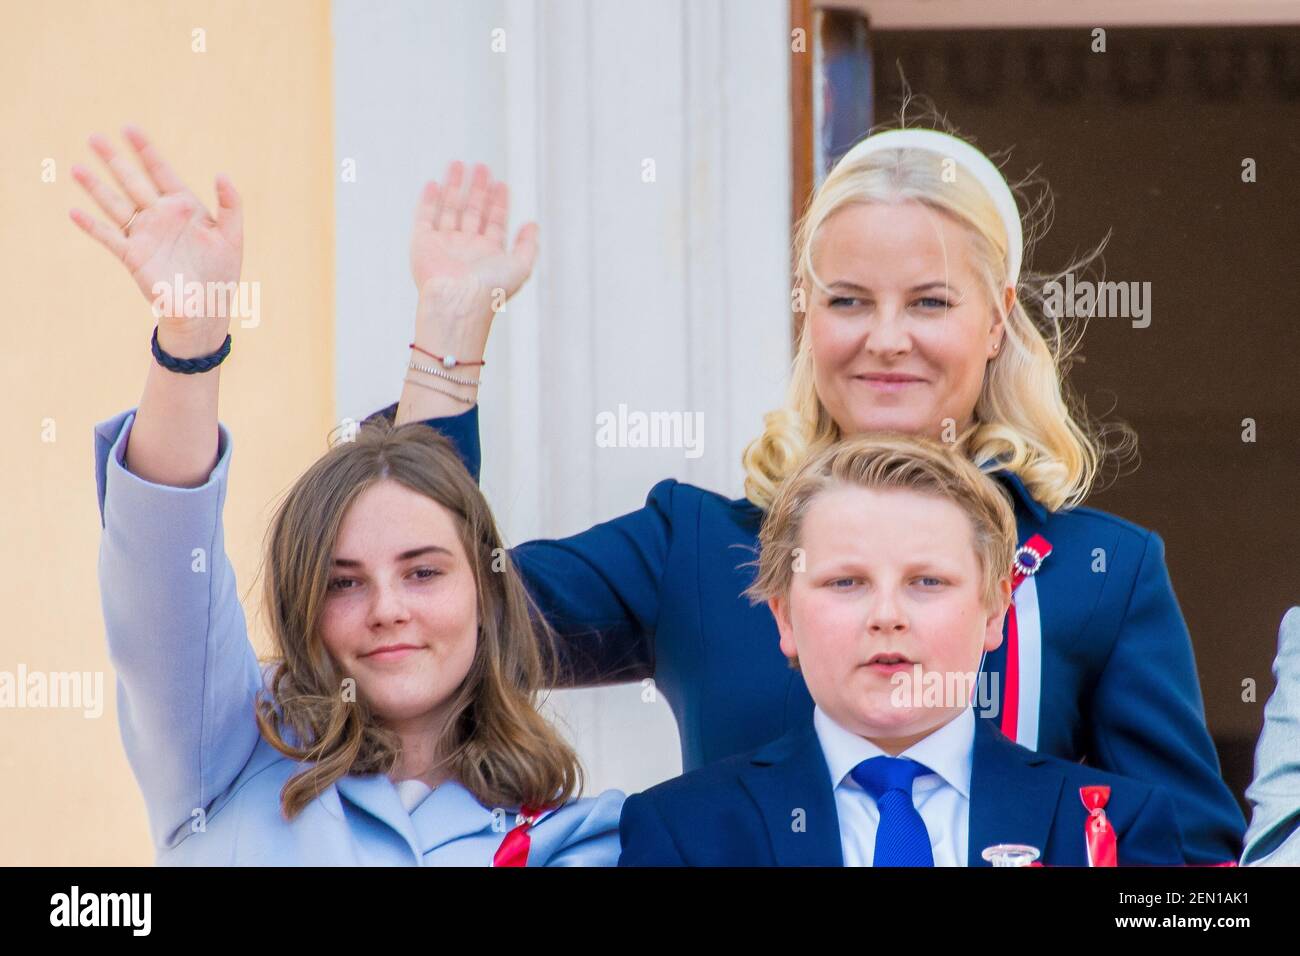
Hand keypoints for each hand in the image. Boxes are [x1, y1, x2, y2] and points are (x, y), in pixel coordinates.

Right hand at [69, 125, 243, 337]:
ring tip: (76, 167)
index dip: (145, 150)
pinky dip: (91, 226)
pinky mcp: (133, 256)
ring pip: (115, 204)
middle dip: (114, 160)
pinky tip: (74, 212)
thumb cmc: (221, 273)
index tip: (129, 128)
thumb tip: (222, 173)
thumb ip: (231, 204)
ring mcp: (144, 235)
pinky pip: (109, 237)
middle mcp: (159, 216)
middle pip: (132, 182)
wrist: (207, 308)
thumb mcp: (232, 236)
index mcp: (183, 207)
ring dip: (95, 187)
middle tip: (94, 137)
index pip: (161, 172)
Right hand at [409, 160, 538, 314]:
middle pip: (472, 211)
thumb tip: (533, 225)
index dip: (498, 202)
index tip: (501, 184)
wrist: (457, 300)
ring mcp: (444, 244)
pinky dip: (429, 200)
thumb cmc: (489, 289)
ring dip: (454, 186)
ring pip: (450, 208)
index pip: (494, 221)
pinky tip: (434, 183)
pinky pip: (425, 217)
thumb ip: (528, 245)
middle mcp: (466, 248)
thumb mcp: (521, 266)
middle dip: (477, 189)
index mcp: (488, 253)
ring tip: (458, 164)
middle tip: (481, 167)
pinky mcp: (423, 243)